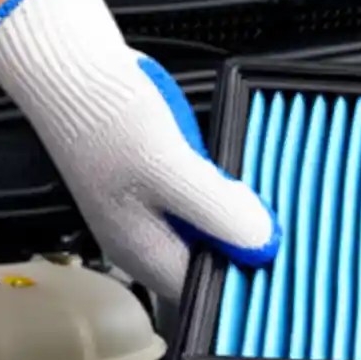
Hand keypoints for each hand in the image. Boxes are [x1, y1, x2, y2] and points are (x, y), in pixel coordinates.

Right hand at [0, 0, 278, 302]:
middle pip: (213, 264)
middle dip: (249, 252)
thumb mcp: (171, 168)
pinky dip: (228, 195)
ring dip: (242, 221)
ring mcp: (151, 211)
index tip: (288, 265)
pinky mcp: (158, 182)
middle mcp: (146, 239)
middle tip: (290, 233)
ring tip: (275, 207)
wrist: (70, 68)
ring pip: (211, 233)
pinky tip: (246, 179)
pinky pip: (203, 202)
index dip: (248, 283)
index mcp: (144, 251)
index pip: (207, 292)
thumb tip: (264, 245)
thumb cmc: (105, 119)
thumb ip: (218, 210)